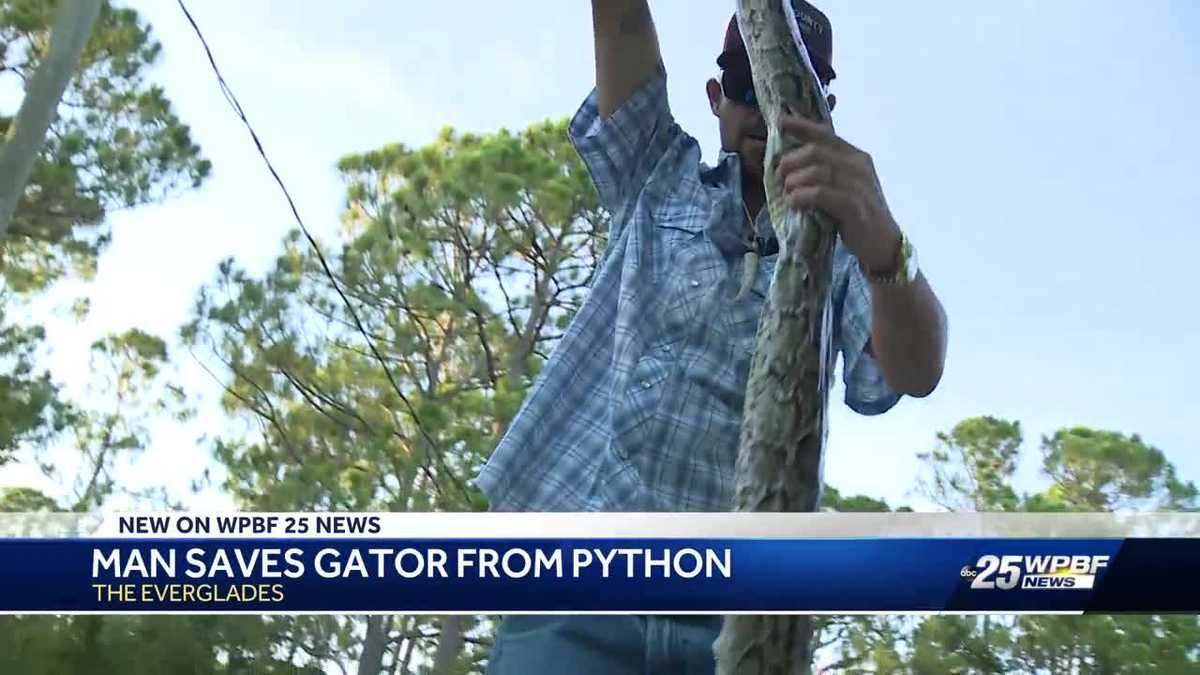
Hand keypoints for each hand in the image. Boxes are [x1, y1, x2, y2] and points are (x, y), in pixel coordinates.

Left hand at [774, 115, 901, 271]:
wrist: (881, 243)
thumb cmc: (856, 213)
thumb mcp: (843, 184)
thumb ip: (825, 169)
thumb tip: (791, 158)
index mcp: (856, 156)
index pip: (826, 134)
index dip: (801, 127)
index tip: (780, 124)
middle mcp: (859, 166)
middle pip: (815, 152)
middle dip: (790, 162)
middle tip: (780, 177)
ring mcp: (858, 186)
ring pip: (816, 171)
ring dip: (794, 182)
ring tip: (788, 193)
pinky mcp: (854, 207)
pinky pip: (820, 194)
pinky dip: (802, 196)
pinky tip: (794, 203)